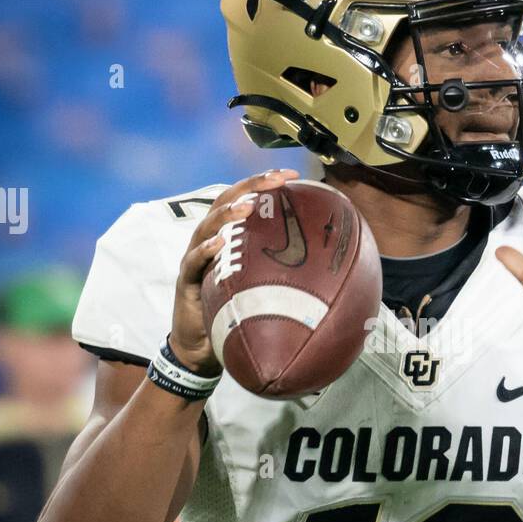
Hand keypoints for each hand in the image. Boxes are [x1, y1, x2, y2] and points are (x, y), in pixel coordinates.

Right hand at [170, 168, 299, 375]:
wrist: (200, 347)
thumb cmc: (234, 314)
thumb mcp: (262, 290)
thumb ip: (286, 276)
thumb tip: (336, 279)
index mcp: (228, 237)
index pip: (245, 200)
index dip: (265, 184)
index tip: (293, 175)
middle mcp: (209, 241)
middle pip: (226, 201)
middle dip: (250, 186)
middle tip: (275, 179)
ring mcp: (195, 258)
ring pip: (206, 226)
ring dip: (227, 214)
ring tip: (247, 207)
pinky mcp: (186, 281)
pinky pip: (194, 262)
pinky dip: (206, 251)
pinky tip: (219, 244)